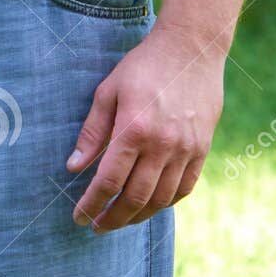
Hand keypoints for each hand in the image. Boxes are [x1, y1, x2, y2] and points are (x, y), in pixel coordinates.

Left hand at [65, 21, 224, 231]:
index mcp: (134, 129)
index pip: (109, 180)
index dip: (92, 204)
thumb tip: (73, 166)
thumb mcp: (108, 91)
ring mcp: (186, 150)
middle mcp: (163, 145)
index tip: (79, 217)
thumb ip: (92, 132)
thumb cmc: (143, 67)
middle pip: (135, 198)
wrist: (191, 49)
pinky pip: (184, 189)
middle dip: (112, 218)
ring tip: (120, 220)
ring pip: (161, 200)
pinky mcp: (202, 150)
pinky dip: (165, 203)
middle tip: (96, 226)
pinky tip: (150, 206)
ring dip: (138, 216)